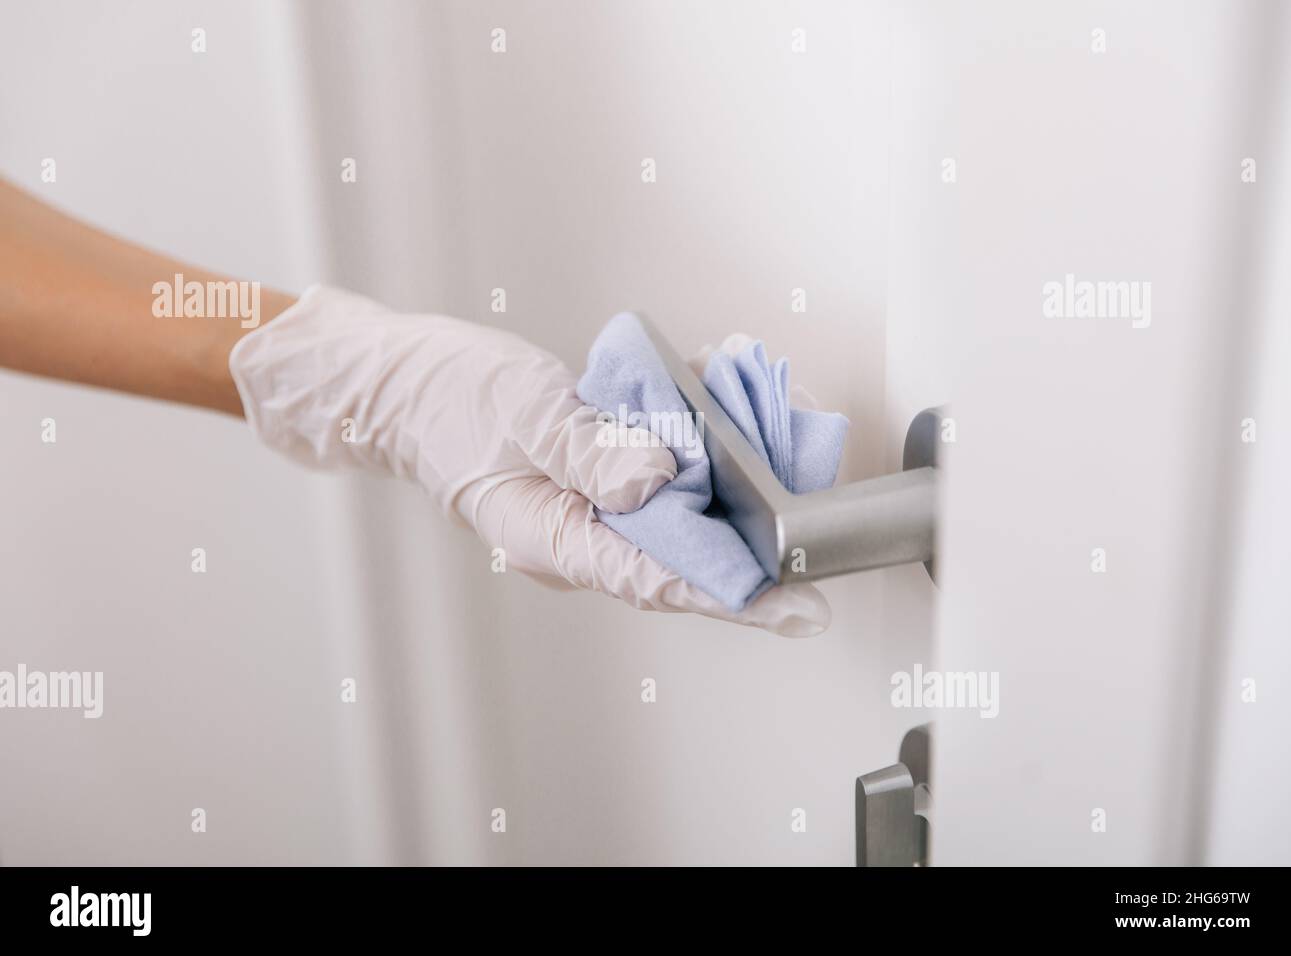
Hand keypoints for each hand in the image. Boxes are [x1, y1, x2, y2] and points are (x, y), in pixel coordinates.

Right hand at [230, 286, 829, 635]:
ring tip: (786, 442)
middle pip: (684, 555)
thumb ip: (592, 451)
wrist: (405, 385)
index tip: (796, 607)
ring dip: (736, 484)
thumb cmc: (448, 400)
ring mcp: (593, 509)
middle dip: (753, 543)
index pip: (658, 581)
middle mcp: (583, 535)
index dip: (734, 596)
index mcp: (556, 539)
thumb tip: (660, 480)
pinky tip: (729, 400)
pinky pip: (663, 475)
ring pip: (680, 514)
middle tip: (815, 530)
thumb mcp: (522, 414)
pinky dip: (701, 445)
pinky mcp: (601, 478)